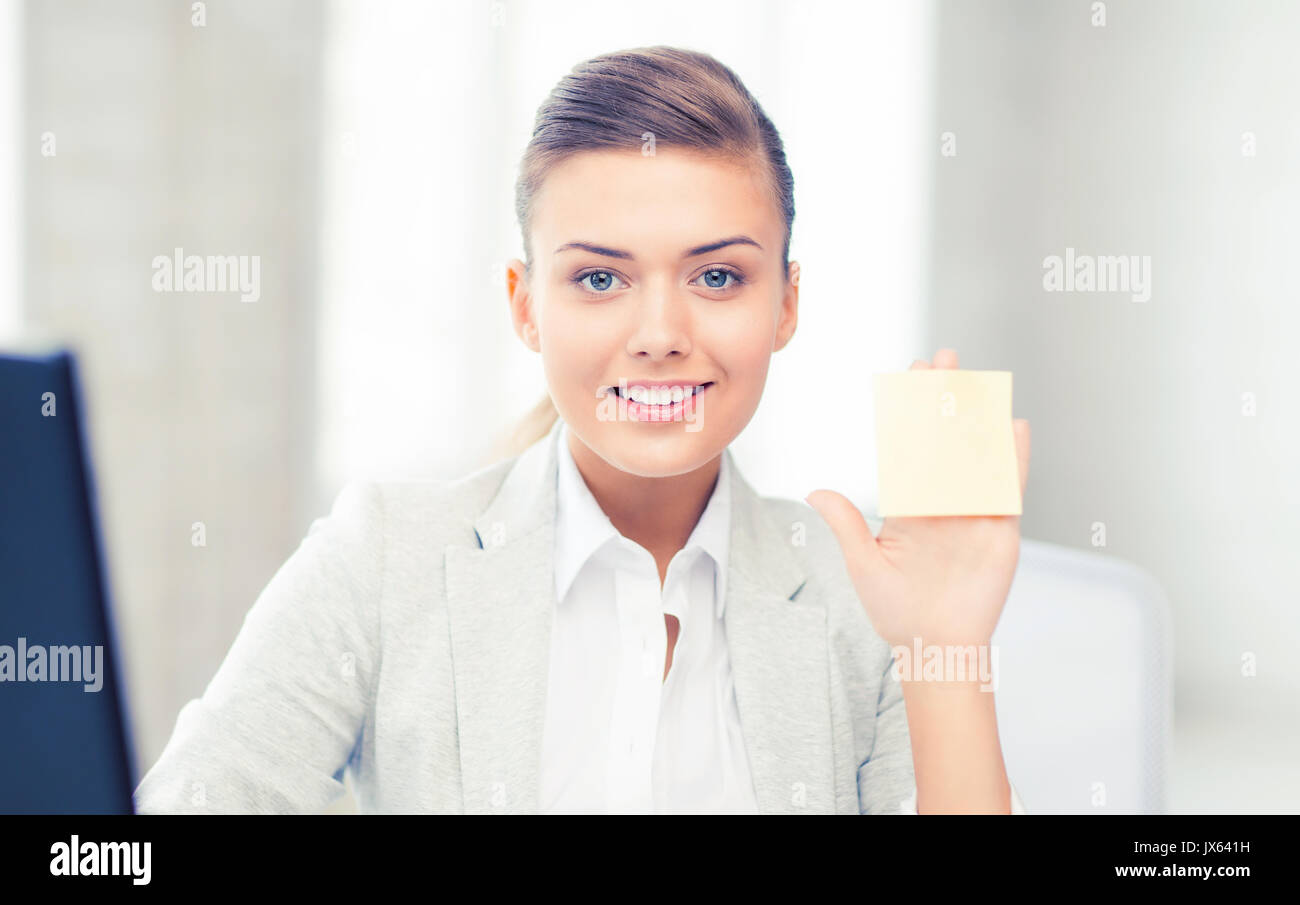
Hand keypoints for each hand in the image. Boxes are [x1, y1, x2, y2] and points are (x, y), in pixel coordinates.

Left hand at [805, 349, 1030, 649]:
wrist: (934, 646)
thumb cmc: (895, 611)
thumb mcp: (865, 563)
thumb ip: (846, 524)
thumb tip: (815, 491)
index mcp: (908, 505)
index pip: (908, 447)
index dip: (909, 411)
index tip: (908, 375)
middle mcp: (941, 502)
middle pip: (944, 439)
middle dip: (944, 399)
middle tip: (944, 358)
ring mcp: (972, 513)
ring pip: (977, 453)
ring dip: (977, 417)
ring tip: (977, 378)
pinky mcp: (1001, 530)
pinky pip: (1009, 487)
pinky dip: (1013, 459)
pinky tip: (1014, 426)